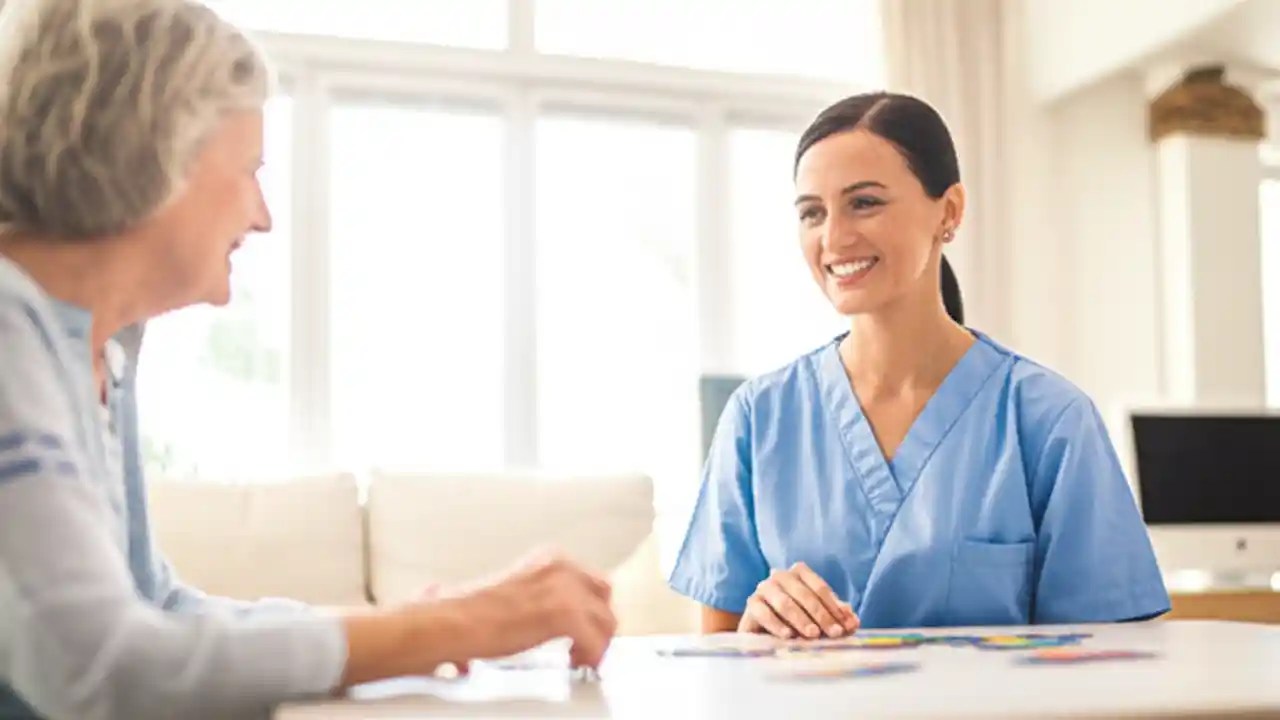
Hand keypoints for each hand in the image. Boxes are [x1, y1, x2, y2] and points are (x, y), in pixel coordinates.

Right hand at [426, 551, 616, 668]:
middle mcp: (561, 568)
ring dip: (597, 642)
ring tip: (580, 657)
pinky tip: (576, 662)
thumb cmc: (469, 611)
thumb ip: (533, 591)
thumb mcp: (512, 587)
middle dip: (599, 621)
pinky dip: (590, 656)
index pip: (590, 580)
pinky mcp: (563, 615)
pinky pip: (595, 641)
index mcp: (549, 559)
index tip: (585, 625)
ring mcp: (564, 589)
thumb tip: (538, 610)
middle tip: (587, 643)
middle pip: (604, 596)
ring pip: (606, 620)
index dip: (590, 607)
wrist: (453, 622)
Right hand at [739, 562, 858, 639]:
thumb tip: (853, 621)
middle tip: (833, 633)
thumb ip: (836, 617)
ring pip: (784, 602)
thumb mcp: (819, 618)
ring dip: (801, 619)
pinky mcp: (752, 605)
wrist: (763, 631)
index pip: (820, 588)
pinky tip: (788, 636)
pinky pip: (764, 612)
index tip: (846, 626)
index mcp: (799, 573)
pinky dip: (777, 624)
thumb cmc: (796, 621)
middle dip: (821, 615)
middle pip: (804, 594)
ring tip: (813, 635)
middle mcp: (780, 576)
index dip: (835, 608)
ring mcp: (764, 589)